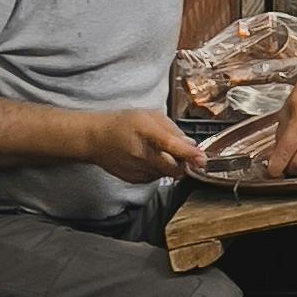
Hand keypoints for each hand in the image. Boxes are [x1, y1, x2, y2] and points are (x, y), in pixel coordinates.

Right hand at [82, 107, 203, 184]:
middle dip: (185, 163)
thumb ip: (172, 129)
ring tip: (158, 151)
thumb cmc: (121, 124)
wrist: (94, 139)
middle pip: (175, 168)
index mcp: (146, 133)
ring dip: (172, 165)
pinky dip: (160, 170)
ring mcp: (138, 171)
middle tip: (186, 154)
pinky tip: (149, 159)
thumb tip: (191, 144)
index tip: (202, 158)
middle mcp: (142, 155)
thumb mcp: (149, 116)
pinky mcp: (136, 180)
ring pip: (168, 174)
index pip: (172, 146)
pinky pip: (157, 177)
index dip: (190, 154)